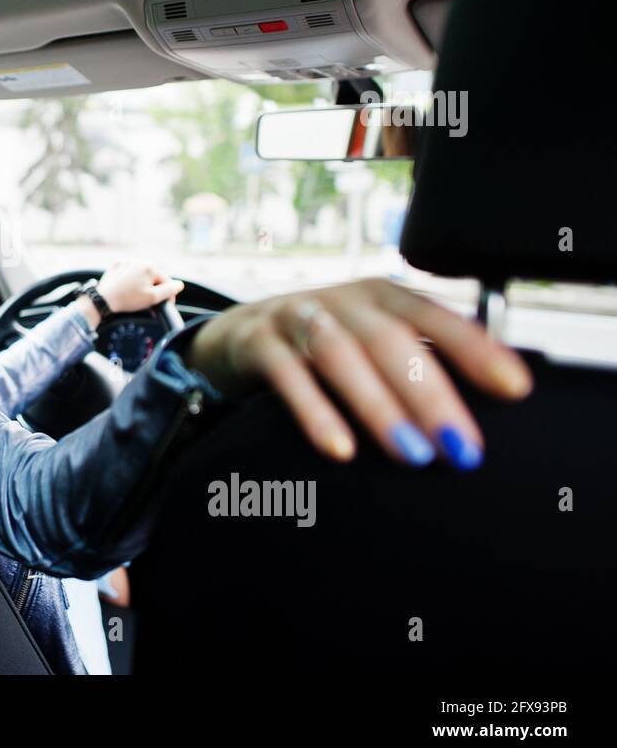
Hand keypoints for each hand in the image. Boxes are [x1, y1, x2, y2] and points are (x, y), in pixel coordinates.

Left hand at [96, 260, 184, 316]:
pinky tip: (127, 289)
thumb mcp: (153, 298)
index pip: (166, 280)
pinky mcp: (116, 265)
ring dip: (143, 284)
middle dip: (154, 289)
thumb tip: (179, 285)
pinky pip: (129, 272)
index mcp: (150, 267)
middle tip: (149, 302)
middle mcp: (140, 260)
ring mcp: (127, 261)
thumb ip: (169, 290)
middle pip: (153, 276)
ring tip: (136, 296)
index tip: (165, 304)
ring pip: (141, 274)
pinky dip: (130, 280)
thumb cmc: (128, 298)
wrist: (104, 299)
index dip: (168, 294)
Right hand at [188, 278, 533, 468]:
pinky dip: (315, 412)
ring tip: (411, 453)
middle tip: (461, 446)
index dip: (475, 349)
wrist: (234, 336)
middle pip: (390, 339)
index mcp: (379, 294)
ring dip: (379, 406)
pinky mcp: (255, 342)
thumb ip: (414, 358)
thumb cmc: (318, 346)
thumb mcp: (367, 339)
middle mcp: (340, 299)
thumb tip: (480, 407)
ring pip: (340, 355)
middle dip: (430, 395)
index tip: (514, 388)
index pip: (434, 316)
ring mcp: (294, 316)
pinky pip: (286, 376)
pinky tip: (339, 448)